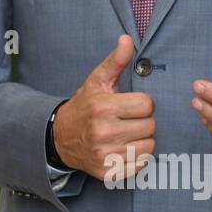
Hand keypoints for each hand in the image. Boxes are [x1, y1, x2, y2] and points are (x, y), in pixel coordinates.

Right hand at [53, 35, 156, 180]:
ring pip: (149, 146)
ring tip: (127, 134)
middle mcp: (103, 132)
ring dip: (142, 139)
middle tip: (128, 120)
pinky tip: (124, 148)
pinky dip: (137, 157)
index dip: (142, 103)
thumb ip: (115, 61)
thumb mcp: (97, 81)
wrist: (60, 137)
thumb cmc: (84, 106)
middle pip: (150, 126)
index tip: (130, 105)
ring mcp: (105, 155)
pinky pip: (141, 164)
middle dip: (143, 121)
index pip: (147, 105)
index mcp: (103, 107)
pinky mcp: (108, 172)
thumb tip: (127, 39)